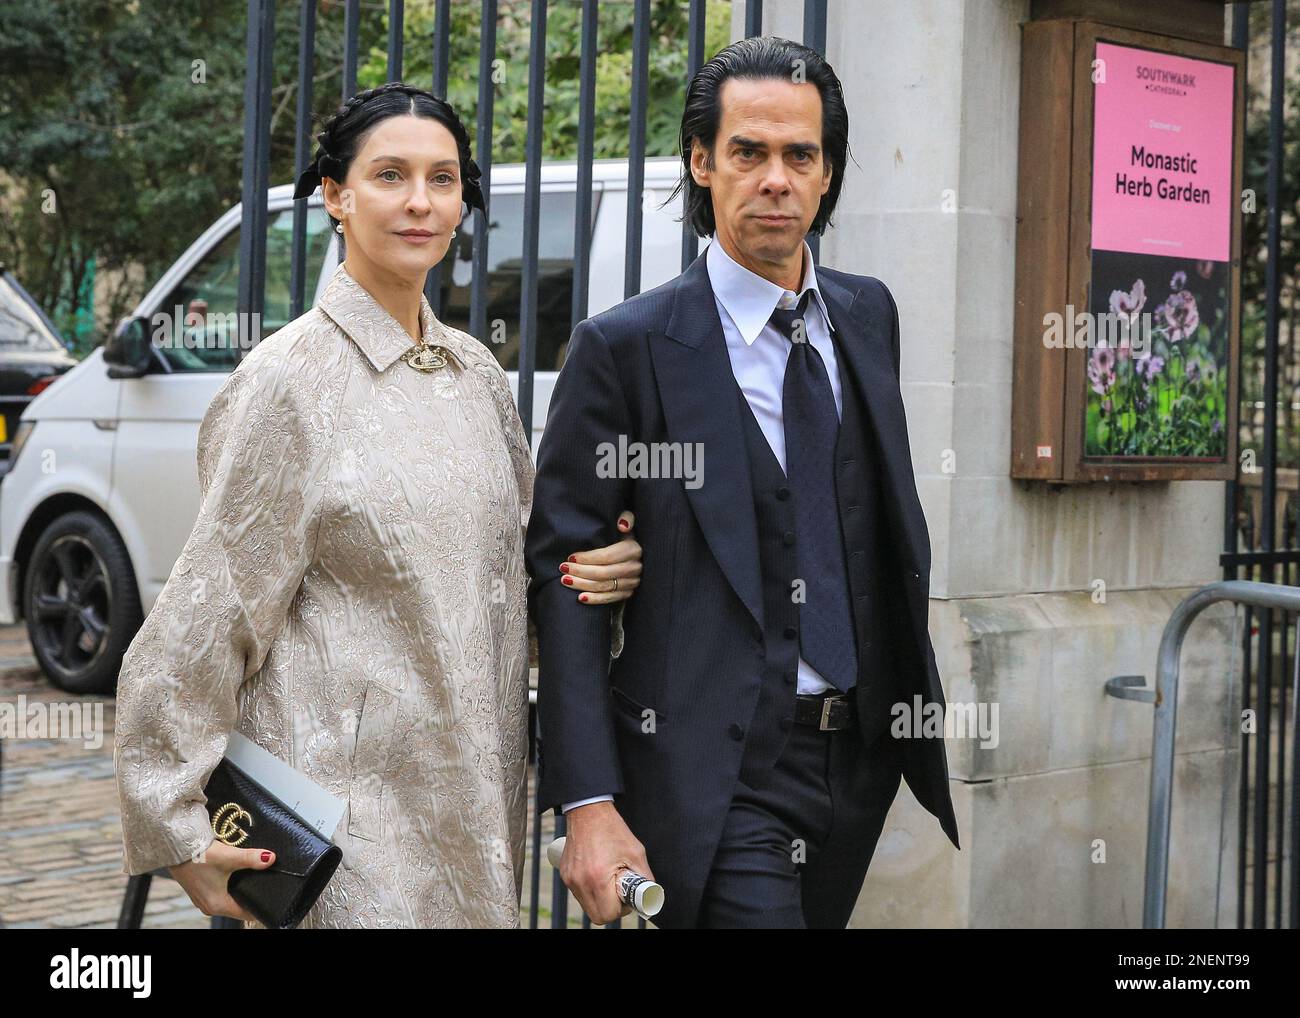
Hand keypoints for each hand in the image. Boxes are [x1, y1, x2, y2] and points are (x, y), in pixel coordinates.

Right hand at [167, 838, 275, 922]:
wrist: (176, 848)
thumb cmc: (198, 856)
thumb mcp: (230, 857)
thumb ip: (252, 858)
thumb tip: (271, 858)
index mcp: (217, 905)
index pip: (245, 913)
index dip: (259, 906)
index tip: (272, 898)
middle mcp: (209, 906)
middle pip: (237, 907)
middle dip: (251, 896)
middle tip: (265, 884)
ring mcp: (203, 898)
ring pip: (229, 899)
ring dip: (239, 891)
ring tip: (253, 878)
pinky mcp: (199, 889)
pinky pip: (220, 893)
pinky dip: (229, 886)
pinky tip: (235, 875)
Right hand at [559, 800, 653, 923]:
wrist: (588, 811)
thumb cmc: (612, 829)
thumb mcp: (636, 852)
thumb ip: (644, 876)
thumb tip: (650, 894)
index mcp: (597, 879)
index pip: (609, 914)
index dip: (622, 909)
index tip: (626, 896)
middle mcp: (580, 882)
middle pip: (597, 915)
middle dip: (611, 908)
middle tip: (619, 892)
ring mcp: (570, 879)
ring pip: (587, 906)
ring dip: (600, 900)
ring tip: (608, 880)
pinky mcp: (565, 874)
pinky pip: (579, 893)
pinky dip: (590, 890)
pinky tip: (597, 874)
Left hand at [564, 509, 641, 605]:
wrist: (635, 553)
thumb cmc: (623, 535)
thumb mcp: (627, 522)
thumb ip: (626, 518)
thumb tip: (622, 525)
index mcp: (633, 549)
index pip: (608, 556)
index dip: (588, 558)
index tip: (571, 557)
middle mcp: (635, 567)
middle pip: (604, 573)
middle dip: (581, 572)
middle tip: (563, 568)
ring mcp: (632, 582)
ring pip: (605, 587)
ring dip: (583, 585)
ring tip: (566, 580)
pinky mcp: (628, 593)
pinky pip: (610, 599)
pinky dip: (595, 600)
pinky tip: (580, 597)